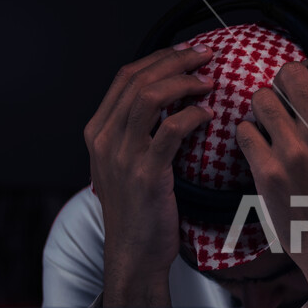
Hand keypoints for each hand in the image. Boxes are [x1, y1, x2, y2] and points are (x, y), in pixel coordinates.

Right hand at [84, 43, 214, 306]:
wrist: (133, 253)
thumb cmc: (139, 211)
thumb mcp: (124, 166)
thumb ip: (136, 133)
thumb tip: (169, 102)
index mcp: (98, 132)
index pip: (125, 77)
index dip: (158, 58)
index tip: (187, 53)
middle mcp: (105, 139)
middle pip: (138, 79)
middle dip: (175, 61)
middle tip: (206, 57)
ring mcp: (123, 156)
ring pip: (150, 97)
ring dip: (184, 82)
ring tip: (209, 82)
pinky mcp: (146, 174)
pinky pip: (170, 130)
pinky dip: (192, 115)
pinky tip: (208, 115)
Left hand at [236, 59, 307, 307]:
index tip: (305, 87)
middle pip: (288, 74)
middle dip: (282, 84)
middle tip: (283, 103)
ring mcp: (293, 152)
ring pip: (262, 99)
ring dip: (263, 109)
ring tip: (270, 127)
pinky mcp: (267, 171)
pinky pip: (244, 130)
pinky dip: (248, 135)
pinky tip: (260, 148)